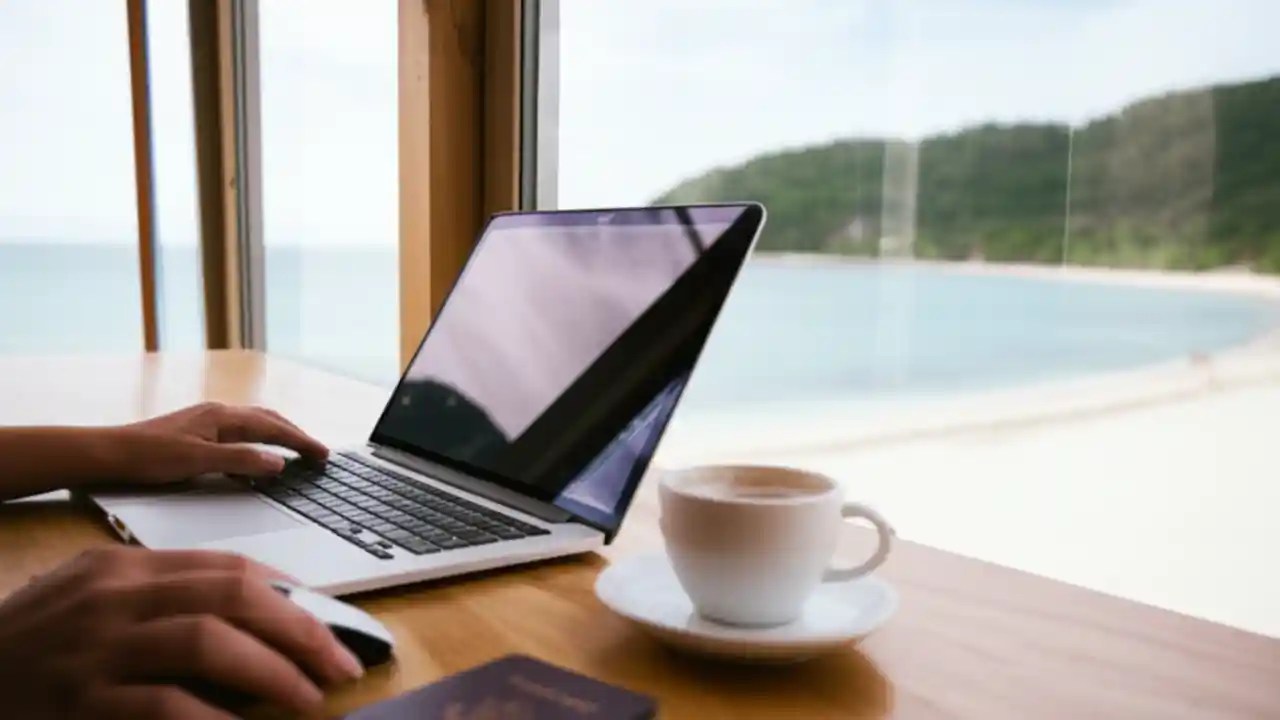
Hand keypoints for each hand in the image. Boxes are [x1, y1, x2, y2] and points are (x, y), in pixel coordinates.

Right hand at [0, 546, 365, 718]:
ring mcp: (96, 648)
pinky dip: (214, 719)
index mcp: (126, 568)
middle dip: (301, 628)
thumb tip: (260, 620)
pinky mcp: (81, 700)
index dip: (293, 596)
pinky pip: (164, 706)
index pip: (230, 567)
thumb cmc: (34, 645)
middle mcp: (115, 597)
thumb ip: (167, 601)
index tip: (331, 624)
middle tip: (342, 662)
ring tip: (309, 695)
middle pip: (233, 596)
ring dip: (273, 670)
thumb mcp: (96, 602)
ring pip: (208, 642)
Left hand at [112, 402, 328, 481]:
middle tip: (317, 452)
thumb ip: (240, 461)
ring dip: (279, 434)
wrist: (109, 453)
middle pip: (268, 419)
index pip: (273, 428)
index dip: (301, 441)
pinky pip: (241, 430)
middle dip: (296, 434)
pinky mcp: (197, 430)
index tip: (324, 455)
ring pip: (255, 422)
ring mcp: (207, 420)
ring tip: (296, 449)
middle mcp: (218, 413)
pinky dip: (260, 438)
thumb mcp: (198, 462)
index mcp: (223, 418)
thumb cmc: (149, 458)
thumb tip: (278, 462)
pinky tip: (257, 451)